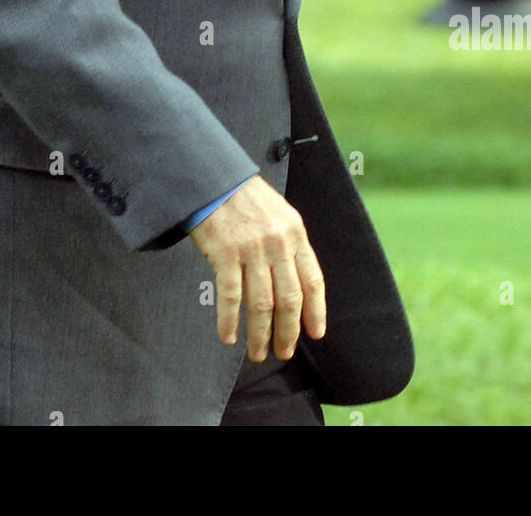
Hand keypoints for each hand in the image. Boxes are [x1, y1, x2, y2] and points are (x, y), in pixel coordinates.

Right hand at [189, 174, 325, 362]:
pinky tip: (228, 337)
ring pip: (261, 304)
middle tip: (283, 352)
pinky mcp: (225, 253)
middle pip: (289, 299)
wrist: (214, 177)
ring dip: (260, 334)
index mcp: (295, 233)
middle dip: (288, 332)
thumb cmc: (245, 197)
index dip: (315, 311)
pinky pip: (230, 296)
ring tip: (257, 352)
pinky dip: (229, 320)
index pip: (312, 280)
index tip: (314, 333)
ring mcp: (251, 249)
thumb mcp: (278, 214)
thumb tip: (295, 284)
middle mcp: (277, 243)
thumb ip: (288, 244)